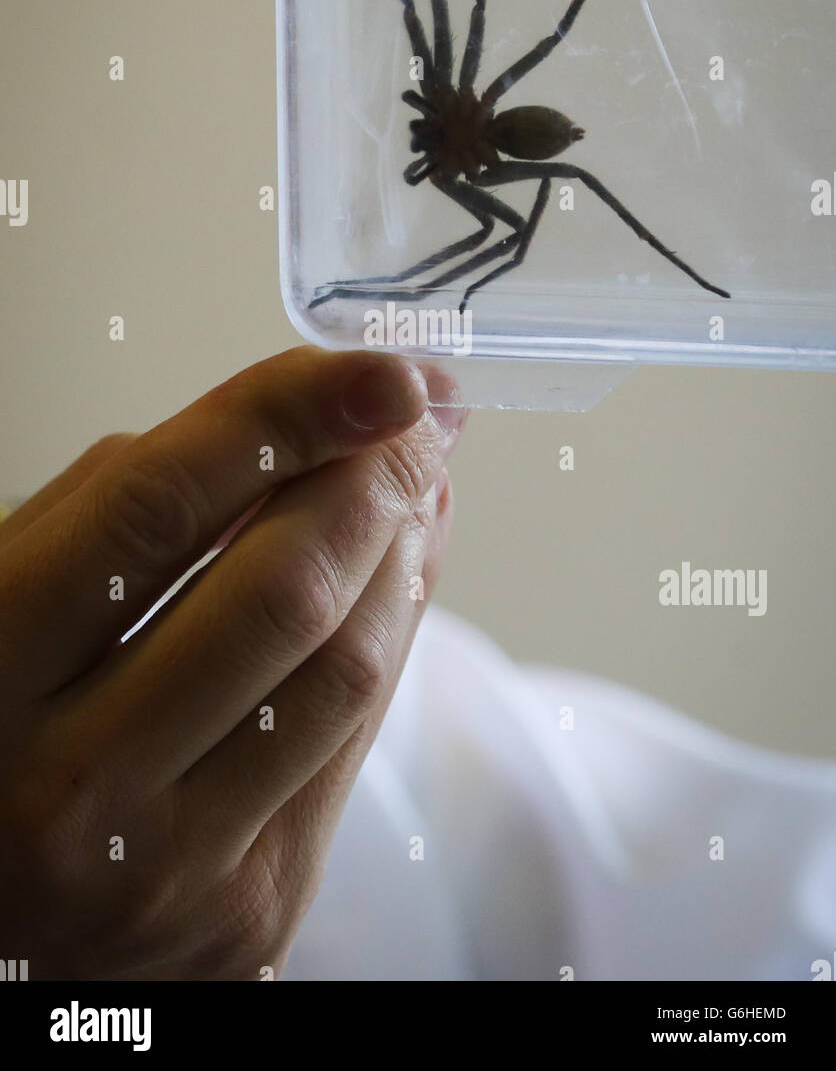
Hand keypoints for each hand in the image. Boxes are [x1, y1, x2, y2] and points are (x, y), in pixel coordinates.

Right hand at [0, 346, 464, 978]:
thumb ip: (111, 507)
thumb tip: (288, 424)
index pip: (155, 508)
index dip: (284, 417)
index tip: (380, 369)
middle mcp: (74, 788)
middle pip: (279, 592)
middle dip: (374, 478)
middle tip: (418, 414)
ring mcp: (173, 867)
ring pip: (346, 670)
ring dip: (405, 550)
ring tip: (415, 481)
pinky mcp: (254, 911)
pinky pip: (354, 740)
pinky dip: (396, 632)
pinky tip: (403, 568)